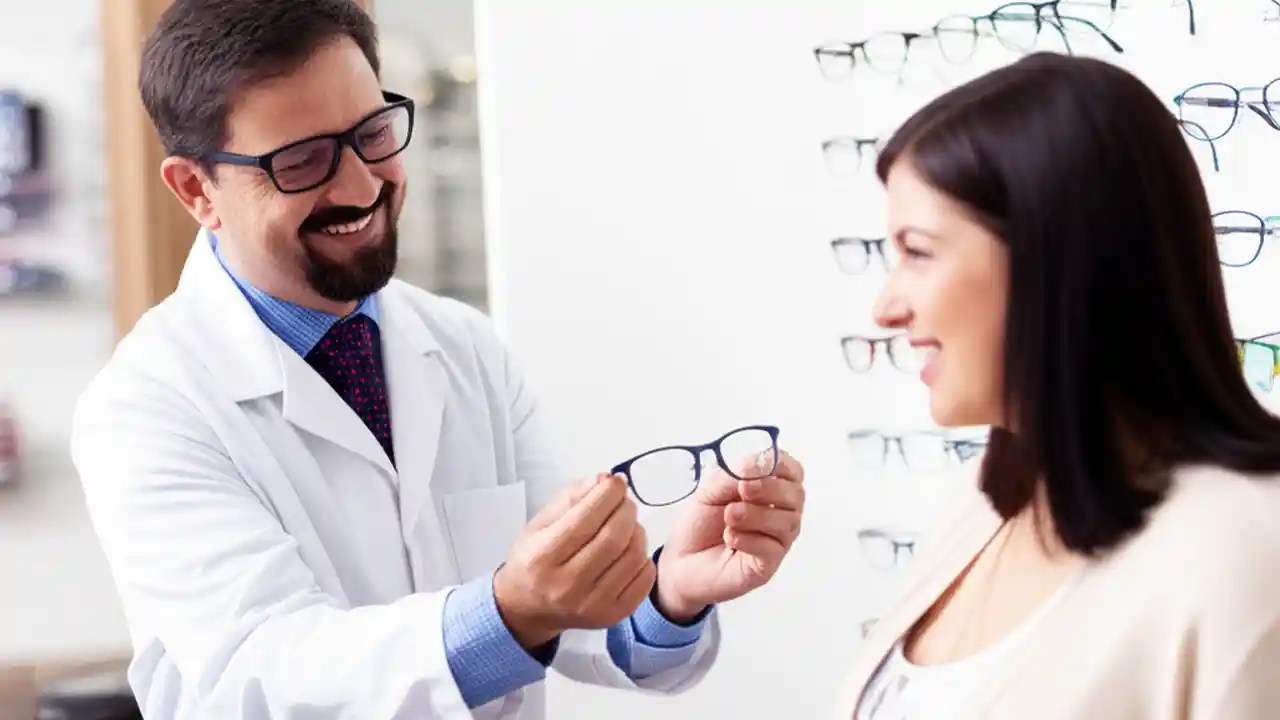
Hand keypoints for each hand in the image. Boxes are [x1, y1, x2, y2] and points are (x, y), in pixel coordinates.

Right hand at [493, 473, 655, 651]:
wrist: (528, 608)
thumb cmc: (534, 560)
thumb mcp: (539, 523)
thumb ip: (571, 498)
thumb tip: (603, 479)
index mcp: (541, 559)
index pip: (583, 521)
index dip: (606, 495)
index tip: (615, 481)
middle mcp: (565, 586)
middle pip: (612, 538)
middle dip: (625, 510)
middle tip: (624, 500)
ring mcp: (591, 605)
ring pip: (632, 556)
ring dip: (636, 530)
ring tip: (627, 523)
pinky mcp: (612, 616)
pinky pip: (643, 579)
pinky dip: (643, 557)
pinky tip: (629, 549)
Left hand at [654, 450, 804, 621]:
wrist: (679, 560)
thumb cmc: (699, 523)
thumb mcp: (710, 489)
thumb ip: (734, 475)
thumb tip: (759, 462)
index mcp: (769, 489)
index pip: (793, 471)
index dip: (780, 465)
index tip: (753, 466)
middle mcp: (779, 513)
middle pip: (796, 495)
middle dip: (770, 489)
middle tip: (742, 490)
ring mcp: (777, 540)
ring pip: (787, 522)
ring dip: (756, 515)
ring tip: (729, 516)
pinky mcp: (767, 565)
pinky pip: (772, 548)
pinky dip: (749, 539)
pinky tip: (730, 538)